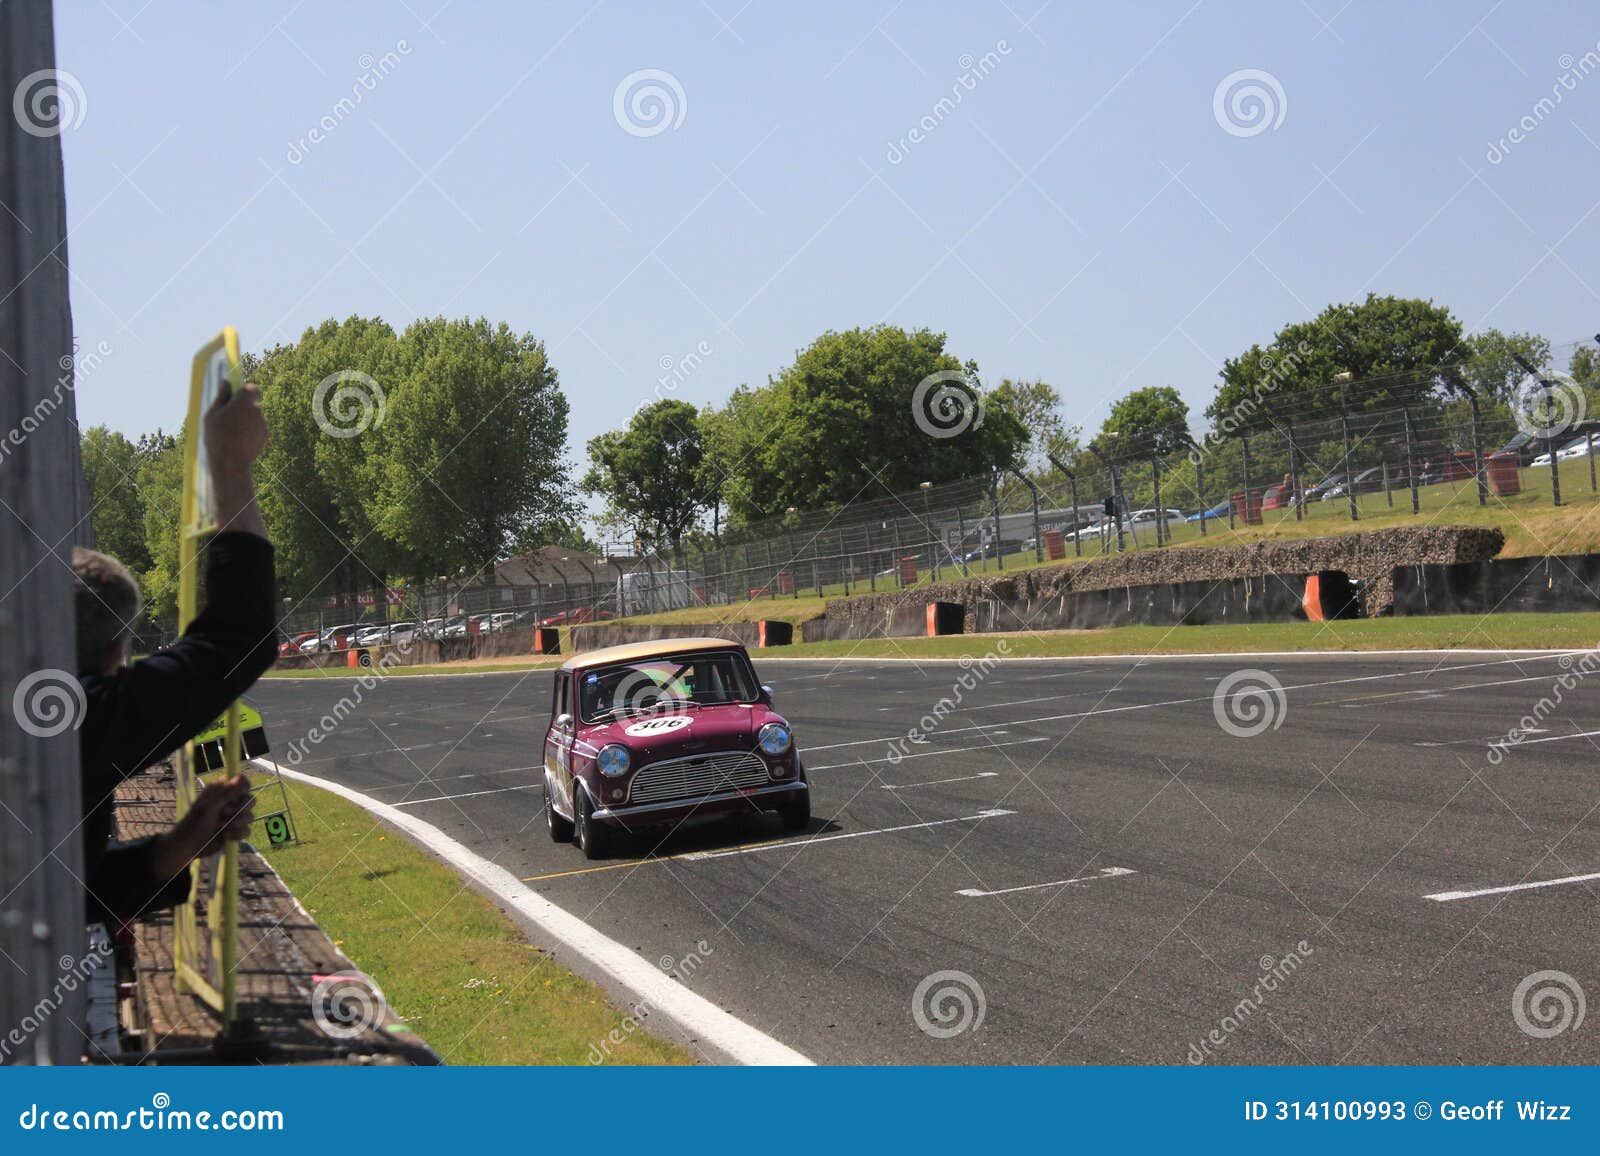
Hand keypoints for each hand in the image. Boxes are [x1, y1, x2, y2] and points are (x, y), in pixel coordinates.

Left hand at [152, 775, 255, 879]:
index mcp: (222, 791)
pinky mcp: (236, 831)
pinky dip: (237, 834)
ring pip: (250, 816)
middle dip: (240, 808)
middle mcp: (230, 802)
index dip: (244, 787)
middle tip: (224, 812)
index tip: (238, 795)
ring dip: (237, 823)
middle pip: (250, 799)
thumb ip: (226, 792)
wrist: (189, 846)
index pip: (242, 782)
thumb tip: (241, 778)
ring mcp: (234, 817)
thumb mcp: (208, 806)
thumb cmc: (193, 823)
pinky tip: (225, 836)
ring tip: (221, 826)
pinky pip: (247, 830)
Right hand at [203, 382, 267, 536]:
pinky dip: (249, 430)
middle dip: (243, 406)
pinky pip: (256, 427)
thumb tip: (225, 381)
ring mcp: (263, 423)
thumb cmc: (217, 437)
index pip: (251, 387)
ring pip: (254, 415)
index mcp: (244, 401)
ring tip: (230, 432)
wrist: (231, 464)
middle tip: (228, 416)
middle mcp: (258, 410)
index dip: (244, 390)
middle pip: (252, 402)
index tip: (236, 395)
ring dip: (245, 419)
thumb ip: (221, 396)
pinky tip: (237, 440)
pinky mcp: (265, 434)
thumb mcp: (213, 414)